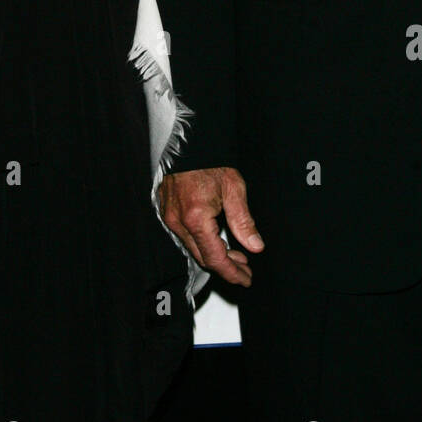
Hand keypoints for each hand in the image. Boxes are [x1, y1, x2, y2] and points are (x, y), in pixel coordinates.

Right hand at [158, 167, 263, 286]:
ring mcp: (169, 217)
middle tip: (244, 268)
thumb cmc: (210, 159)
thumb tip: (255, 246)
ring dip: (214, 254)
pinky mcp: (167, 211)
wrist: (190, 142)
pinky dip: (202, 242)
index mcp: (196, 218)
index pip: (215, 258)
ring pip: (193, 248)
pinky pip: (184, 236)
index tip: (246, 278)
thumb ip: (244, 221)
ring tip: (235, 255)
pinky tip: (216, 239)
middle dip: (225, 266)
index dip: (232, 272)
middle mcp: (178, 221)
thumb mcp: (234, 189)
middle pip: (203, 257)